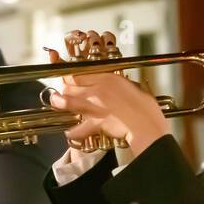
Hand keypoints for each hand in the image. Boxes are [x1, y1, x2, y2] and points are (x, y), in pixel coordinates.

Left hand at [44, 30, 169, 154]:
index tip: (68, 77)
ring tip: (56, 102)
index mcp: (108, 78)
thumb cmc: (145, 107)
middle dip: (65, 87)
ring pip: (68, 101)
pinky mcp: (96, 122)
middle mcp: (98, 90)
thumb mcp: (131, 86)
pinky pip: (79, 127)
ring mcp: (95, 106)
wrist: (147, 124)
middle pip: (70, 85)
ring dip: (60, 102)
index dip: (69, 74)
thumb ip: (116, 83)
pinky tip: (70, 131)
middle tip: (64, 90)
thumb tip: (107, 83)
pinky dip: (73, 131)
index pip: (79, 72)